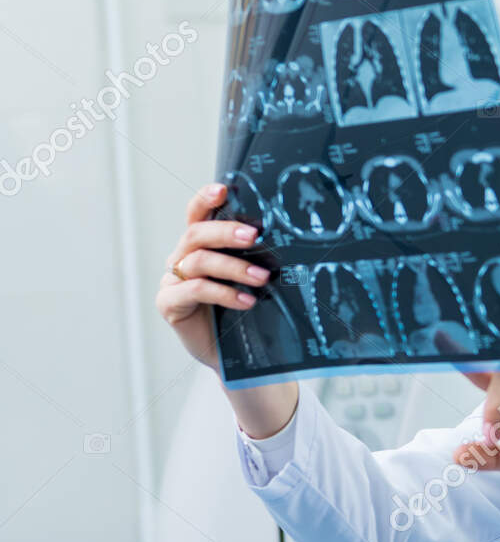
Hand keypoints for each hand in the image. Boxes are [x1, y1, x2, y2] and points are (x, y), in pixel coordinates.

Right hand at [155, 183, 272, 371]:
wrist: (232, 352)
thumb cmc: (242, 308)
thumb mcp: (250, 278)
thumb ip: (254, 256)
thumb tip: (288, 237)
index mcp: (199, 245)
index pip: (197, 214)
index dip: (205, 199)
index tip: (223, 189)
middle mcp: (181, 257)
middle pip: (196, 234)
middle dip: (226, 231)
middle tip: (253, 236)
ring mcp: (172, 280)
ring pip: (198, 261)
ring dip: (234, 268)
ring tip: (262, 278)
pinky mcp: (169, 303)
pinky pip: (193, 290)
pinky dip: (223, 293)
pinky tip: (246, 301)